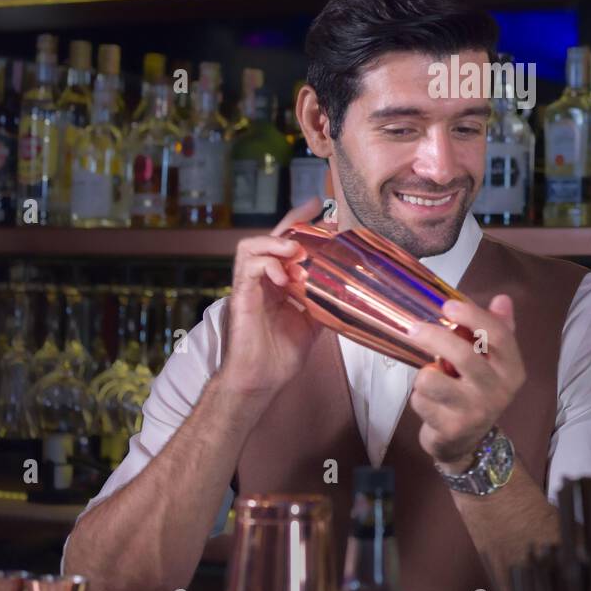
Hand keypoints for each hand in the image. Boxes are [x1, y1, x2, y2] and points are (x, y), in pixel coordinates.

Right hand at [220, 196, 323, 401]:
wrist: (261, 381)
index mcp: (278, 283)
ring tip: (296, 251)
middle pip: (271, 237)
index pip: (287, 245)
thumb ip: (323, 302)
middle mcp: (262, 280)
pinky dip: (267, 264)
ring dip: (276, 242)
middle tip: (314, 210)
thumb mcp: (312, 323)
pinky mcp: (241, 297)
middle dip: (292, 220)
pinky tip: (284, 278)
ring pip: (251, 245)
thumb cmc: (280, 356)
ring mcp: (249, 287)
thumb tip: (349, 289)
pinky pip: (248, 266)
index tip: (322, 209)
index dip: (302, 225)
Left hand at [407, 294, 523, 469]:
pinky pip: (421, 400)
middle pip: (463, 355)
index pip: (499, 335)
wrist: (468, 443)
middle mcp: (499, 391)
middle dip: (434, 337)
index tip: (447, 306)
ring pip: (433, 379)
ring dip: (423, 375)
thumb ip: (497, 328)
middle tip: (414, 328)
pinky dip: (418, 398)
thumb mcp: (491, 361)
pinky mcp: (452, 428)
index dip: (473, 316)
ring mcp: (475, 412)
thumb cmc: (477, 391)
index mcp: (512, 369)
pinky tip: (430, 404)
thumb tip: (502, 298)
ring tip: (430, 379)